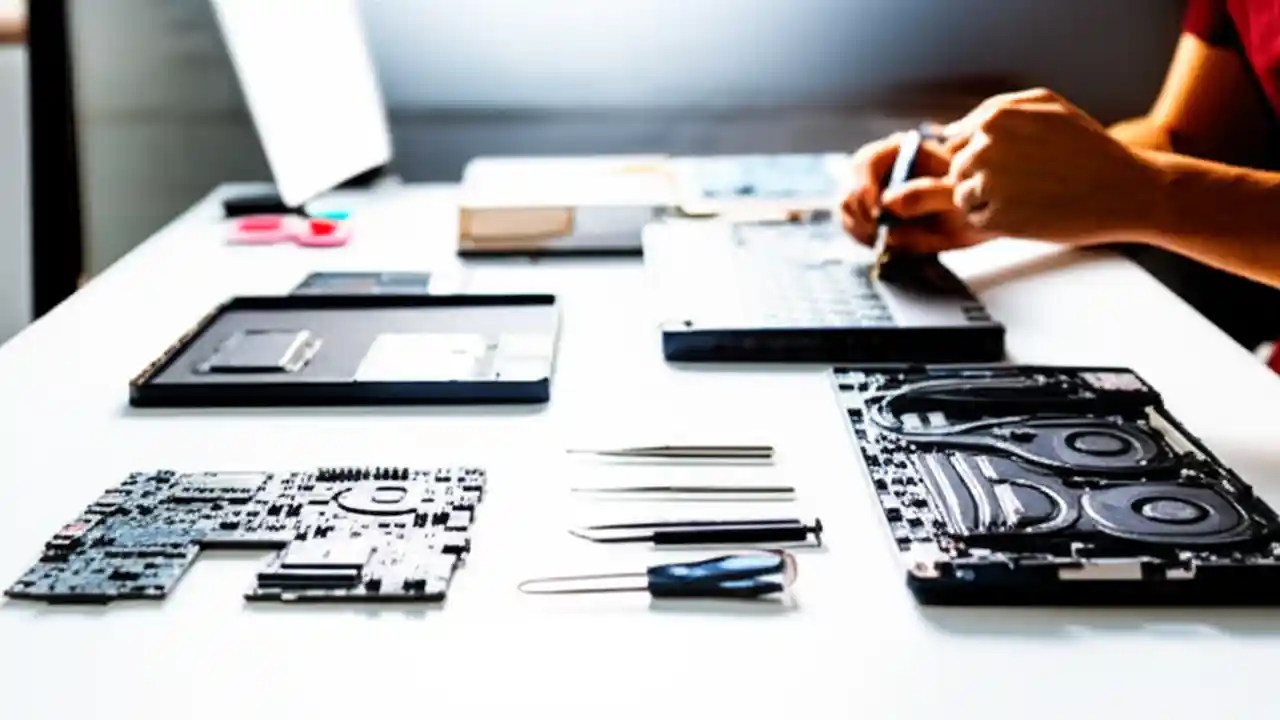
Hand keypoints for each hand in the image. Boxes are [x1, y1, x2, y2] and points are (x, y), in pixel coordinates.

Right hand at [840, 134, 992, 254]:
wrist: (976, 218)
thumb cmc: (969, 199)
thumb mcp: (956, 195)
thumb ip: (925, 194)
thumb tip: (887, 203)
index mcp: (902, 151)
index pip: (866, 162)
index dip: (864, 187)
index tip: (876, 213)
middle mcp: (881, 168)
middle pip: (850, 185)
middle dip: (860, 214)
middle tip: (879, 232)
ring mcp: (871, 190)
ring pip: (846, 209)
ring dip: (862, 229)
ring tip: (888, 238)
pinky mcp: (868, 213)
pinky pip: (852, 226)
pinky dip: (864, 238)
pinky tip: (886, 242)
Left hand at [941, 87, 1162, 240]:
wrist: (1124, 190)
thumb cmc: (1087, 147)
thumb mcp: (1048, 106)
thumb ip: (996, 109)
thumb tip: (949, 130)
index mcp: (995, 118)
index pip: (957, 141)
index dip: (984, 154)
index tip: (1016, 160)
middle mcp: (985, 149)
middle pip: (958, 169)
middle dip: (984, 177)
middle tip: (1027, 181)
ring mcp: (989, 185)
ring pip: (963, 195)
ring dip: (987, 200)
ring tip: (1027, 196)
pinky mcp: (997, 219)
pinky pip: (977, 220)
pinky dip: (996, 221)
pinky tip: (1028, 212)